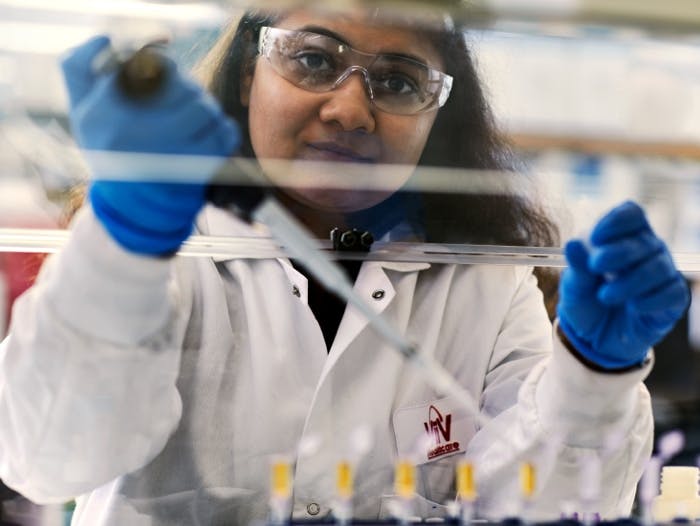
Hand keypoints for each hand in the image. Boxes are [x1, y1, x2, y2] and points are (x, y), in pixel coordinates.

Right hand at [61, 36, 240, 254]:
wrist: (131, 207)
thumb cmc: (108, 151)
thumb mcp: (81, 111)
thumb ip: (78, 67)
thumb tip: (104, 40)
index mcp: (103, 113)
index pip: (143, 68)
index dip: (163, 66)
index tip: (164, 74)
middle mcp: (135, 133)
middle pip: (182, 86)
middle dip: (187, 87)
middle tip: (184, 96)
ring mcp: (169, 153)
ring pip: (205, 107)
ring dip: (205, 107)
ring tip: (195, 117)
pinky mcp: (197, 169)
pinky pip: (225, 132)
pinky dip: (223, 129)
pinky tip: (208, 135)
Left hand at [557, 201, 689, 369]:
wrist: (594, 338)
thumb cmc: (585, 302)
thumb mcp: (574, 286)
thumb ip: (577, 266)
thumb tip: (573, 243)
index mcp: (621, 238)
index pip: (631, 214)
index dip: (616, 222)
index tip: (595, 238)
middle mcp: (646, 250)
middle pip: (643, 241)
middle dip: (618, 252)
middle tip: (595, 266)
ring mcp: (662, 274)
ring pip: (657, 268)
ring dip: (630, 281)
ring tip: (605, 296)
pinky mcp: (672, 299)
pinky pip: (672, 293)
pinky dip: (651, 299)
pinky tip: (633, 307)